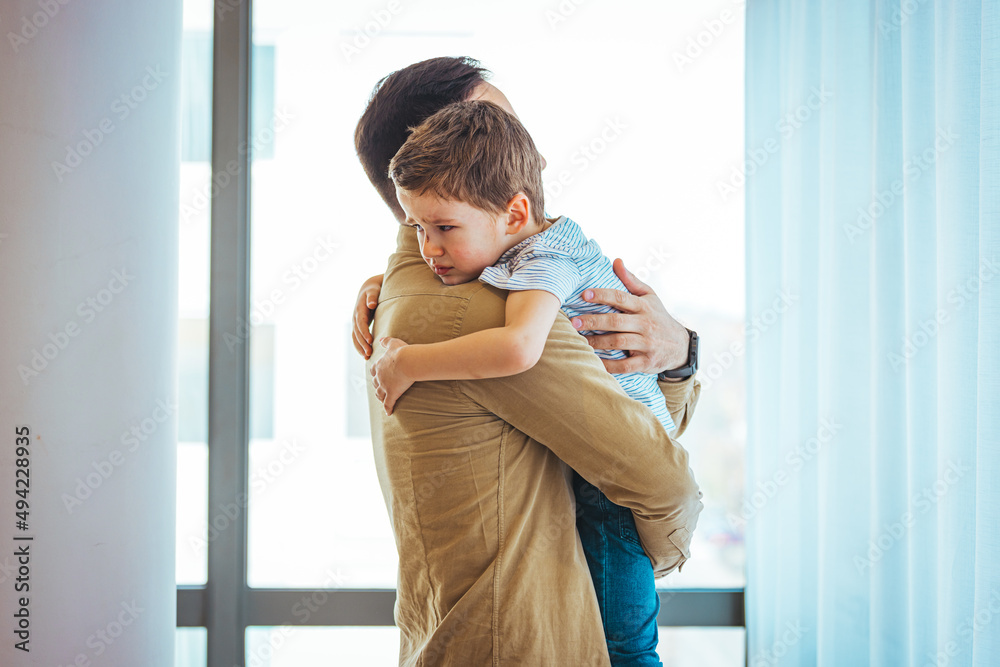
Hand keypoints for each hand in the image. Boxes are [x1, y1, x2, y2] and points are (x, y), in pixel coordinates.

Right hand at [352, 274, 383, 358]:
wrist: (368, 288)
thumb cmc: (374, 289)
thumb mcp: (374, 290)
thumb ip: (373, 297)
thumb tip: (371, 304)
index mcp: (359, 309)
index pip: (361, 323)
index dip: (365, 333)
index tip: (370, 341)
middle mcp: (355, 317)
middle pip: (357, 333)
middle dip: (362, 344)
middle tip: (369, 353)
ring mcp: (355, 322)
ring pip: (355, 337)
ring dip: (360, 347)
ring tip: (367, 357)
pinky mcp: (358, 325)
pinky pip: (356, 338)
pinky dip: (359, 346)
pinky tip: (365, 354)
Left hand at [370, 337, 413, 415]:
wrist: (408, 362)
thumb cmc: (402, 352)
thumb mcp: (393, 344)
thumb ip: (386, 341)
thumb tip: (381, 339)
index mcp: (379, 365)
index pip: (374, 371)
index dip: (375, 374)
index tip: (377, 375)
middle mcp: (379, 377)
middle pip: (375, 383)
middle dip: (377, 386)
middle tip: (380, 388)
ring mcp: (385, 386)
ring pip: (380, 394)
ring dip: (381, 397)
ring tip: (383, 400)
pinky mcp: (392, 394)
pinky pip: (388, 404)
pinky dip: (388, 409)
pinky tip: (389, 413)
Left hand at [571, 258, 688, 375]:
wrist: (681, 346)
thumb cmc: (658, 317)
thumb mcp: (650, 296)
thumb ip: (631, 280)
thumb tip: (616, 261)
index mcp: (644, 306)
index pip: (621, 298)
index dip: (602, 295)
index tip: (584, 295)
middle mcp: (646, 324)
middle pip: (616, 322)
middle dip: (593, 321)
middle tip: (574, 322)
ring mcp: (647, 344)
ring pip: (618, 342)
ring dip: (597, 342)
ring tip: (579, 340)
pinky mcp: (647, 362)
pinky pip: (625, 365)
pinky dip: (609, 365)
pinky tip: (594, 361)